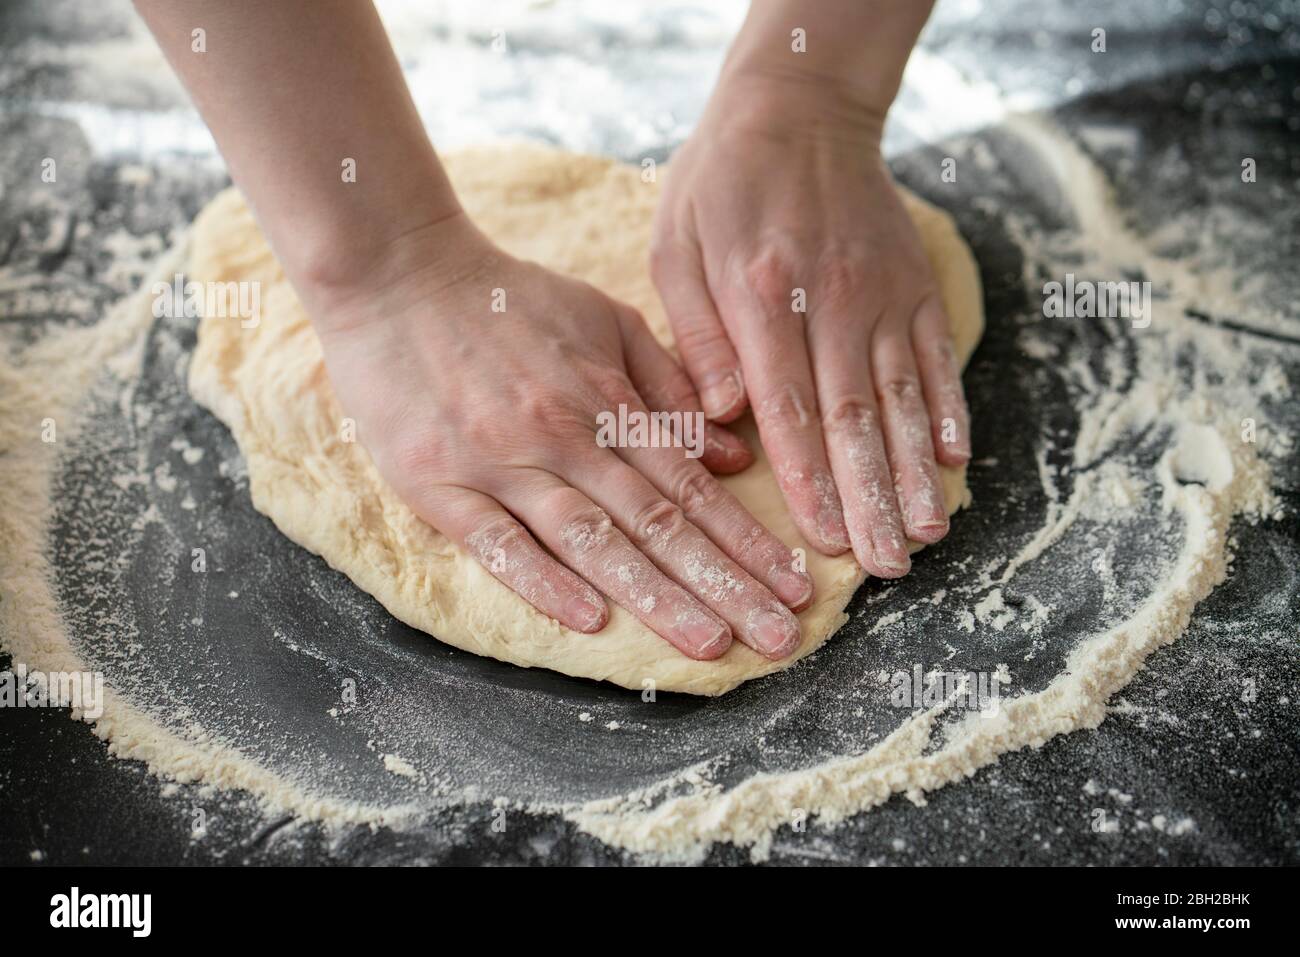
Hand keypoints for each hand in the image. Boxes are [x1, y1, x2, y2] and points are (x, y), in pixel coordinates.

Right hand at [306, 215, 813, 659]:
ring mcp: (500, 462)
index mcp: (605, 399)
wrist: (397, 274)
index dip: (748, 540)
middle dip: (726, 585)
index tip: (797, 586)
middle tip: (779, 638)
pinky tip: (589, 620)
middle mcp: (563, 435)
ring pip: (591, 539)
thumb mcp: (603, 319)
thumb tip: (733, 457)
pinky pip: (496, 541)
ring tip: (710, 643)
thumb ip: (667, 387)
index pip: (691, 486)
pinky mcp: (438, 483)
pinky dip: (542, 581)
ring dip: (656, 595)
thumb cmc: (508, 300)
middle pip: (656, 523)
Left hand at [651, 75, 970, 577]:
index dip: (810, 480)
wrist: (799, 106)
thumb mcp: (676, 246)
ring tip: (927, 533)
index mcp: (761, 297)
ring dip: (917, 471)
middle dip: (871, 498)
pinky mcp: (916, 284)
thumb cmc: (720, 184)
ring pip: (903, 397)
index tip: (825, 542)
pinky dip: (948, 409)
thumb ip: (697, 334)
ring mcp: (883, 293)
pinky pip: (937, 356)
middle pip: (855, 418)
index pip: (789, 408)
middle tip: (886, 566)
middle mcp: (832, 300)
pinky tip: (957, 461)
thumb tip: (721, 415)